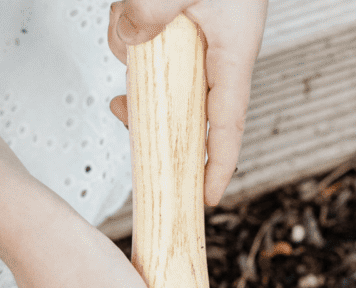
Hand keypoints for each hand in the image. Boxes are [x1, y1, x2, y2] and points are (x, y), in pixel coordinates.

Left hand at [107, 0, 267, 206]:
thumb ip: (149, 17)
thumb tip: (127, 40)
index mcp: (232, 55)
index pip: (227, 126)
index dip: (217, 166)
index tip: (205, 199)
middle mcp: (219, 53)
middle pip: (183, 104)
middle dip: (149, 107)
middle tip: (122, 110)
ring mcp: (199, 37)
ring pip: (157, 67)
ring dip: (133, 47)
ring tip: (129, 14)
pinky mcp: (182, 22)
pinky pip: (150, 39)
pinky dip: (132, 25)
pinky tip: (128, 3)